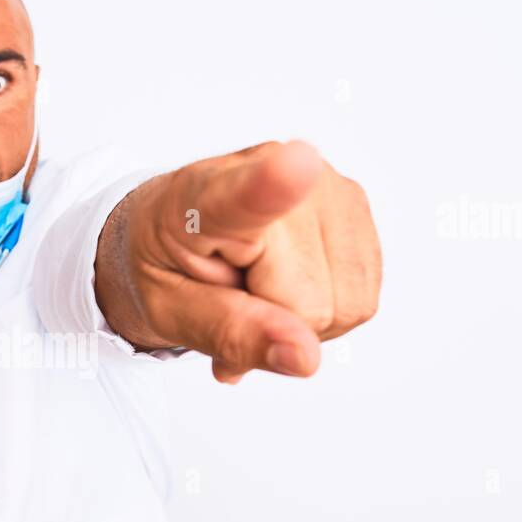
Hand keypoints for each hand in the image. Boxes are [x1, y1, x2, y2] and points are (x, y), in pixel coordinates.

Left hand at [96, 140, 380, 381]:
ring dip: (303, 322)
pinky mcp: (355, 206)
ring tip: (255, 292)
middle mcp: (275, 168)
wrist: (168, 230)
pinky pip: (361, 299)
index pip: (248, 191)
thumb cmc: (160, 263)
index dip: (277, 185)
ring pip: (346, 304)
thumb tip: (305, 357)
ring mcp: (325, 185)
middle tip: (230, 307)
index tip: (298, 164)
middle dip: (275, 326)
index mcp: (204, 195)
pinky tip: (286, 285)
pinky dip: (324, 310)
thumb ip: (231, 333)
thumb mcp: (169, 312)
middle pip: (312, 302)